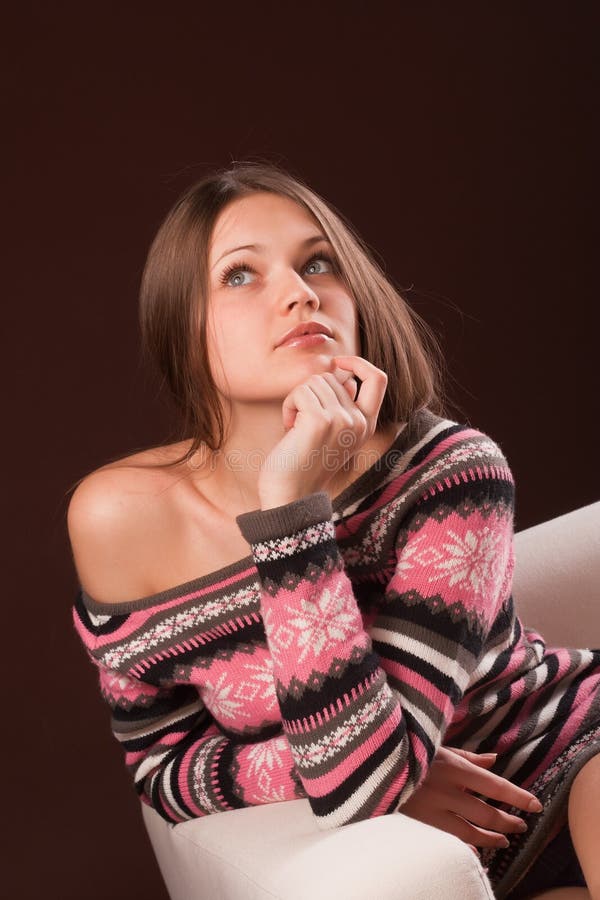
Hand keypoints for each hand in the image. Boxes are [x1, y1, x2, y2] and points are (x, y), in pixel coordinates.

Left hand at [258, 356, 387, 508]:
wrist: (291, 495)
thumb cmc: (304, 462)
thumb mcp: (333, 432)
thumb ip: (342, 403)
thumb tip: (340, 371)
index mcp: (367, 424)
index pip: (378, 378)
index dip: (358, 362)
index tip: (337, 364)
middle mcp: (359, 422)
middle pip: (333, 377)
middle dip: (311, 392)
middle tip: (303, 421)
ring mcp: (342, 421)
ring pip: (315, 382)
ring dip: (298, 400)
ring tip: (296, 427)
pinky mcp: (320, 421)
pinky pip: (300, 391)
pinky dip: (289, 405)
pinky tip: (289, 428)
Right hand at [399, 746, 540, 856]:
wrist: (373, 767)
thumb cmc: (409, 752)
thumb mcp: (438, 748)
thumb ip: (468, 756)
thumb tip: (494, 759)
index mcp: (453, 767)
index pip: (495, 785)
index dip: (518, 797)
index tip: (536, 805)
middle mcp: (446, 791)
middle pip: (487, 813)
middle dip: (508, 820)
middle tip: (521, 824)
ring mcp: (433, 811)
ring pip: (471, 832)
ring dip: (492, 838)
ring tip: (504, 839)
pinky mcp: (420, 825)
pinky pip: (450, 842)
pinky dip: (467, 848)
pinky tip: (477, 851)